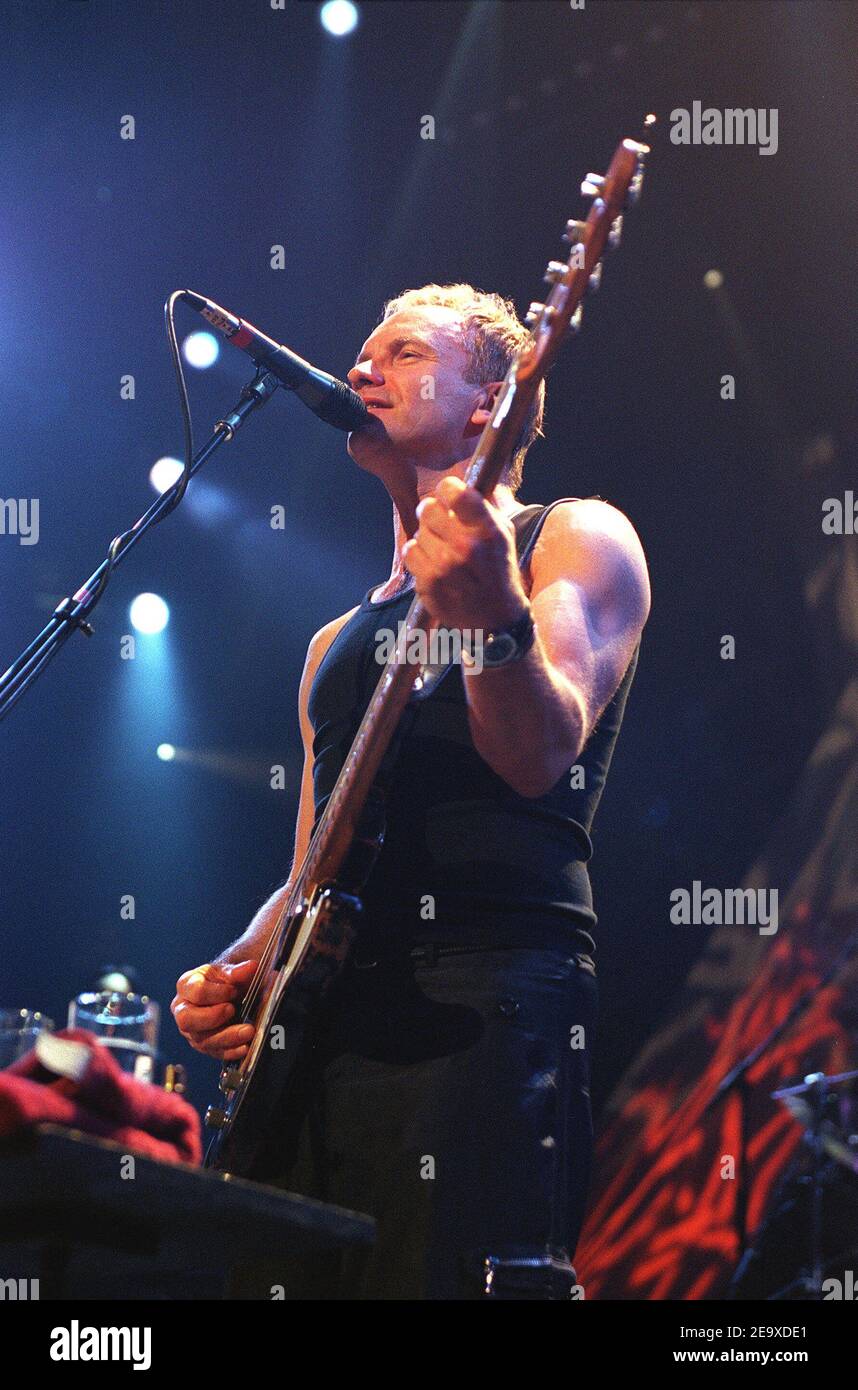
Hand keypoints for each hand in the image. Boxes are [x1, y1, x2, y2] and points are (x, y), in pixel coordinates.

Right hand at [171, 959, 257, 1059]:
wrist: (230, 994)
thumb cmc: (225, 981)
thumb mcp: (229, 972)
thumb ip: (238, 971)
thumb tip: (251, 967)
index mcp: (187, 986)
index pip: (196, 992)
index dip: (216, 993)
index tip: (233, 990)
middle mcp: (183, 1009)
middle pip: (187, 1019)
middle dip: (212, 1017)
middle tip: (232, 1010)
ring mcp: (192, 1030)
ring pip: (201, 1040)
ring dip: (227, 1037)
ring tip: (248, 1031)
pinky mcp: (203, 1045)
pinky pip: (214, 1052)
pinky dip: (231, 1051)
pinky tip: (245, 1047)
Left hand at [402, 475, 528, 632]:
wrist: (495, 616)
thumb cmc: (498, 570)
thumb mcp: (503, 534)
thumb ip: (482, 507)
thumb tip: (457, 483)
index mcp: (488, 531)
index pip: (456, 493)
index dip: (448, 489)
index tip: (449, 493)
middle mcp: (466, 548)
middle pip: (429, 509)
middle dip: (432, 511)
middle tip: (438, 519)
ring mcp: (445, 569)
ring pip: (418, 532)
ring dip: (427, 537)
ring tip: (442, 549)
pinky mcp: (429, 585)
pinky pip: (410, 553)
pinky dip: (418, 555)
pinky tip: (433, 563)